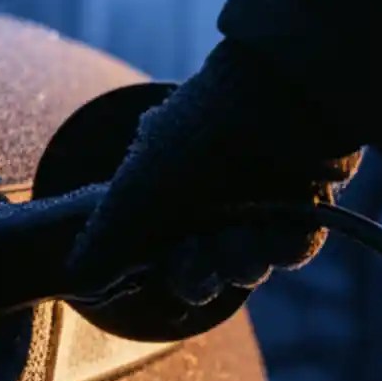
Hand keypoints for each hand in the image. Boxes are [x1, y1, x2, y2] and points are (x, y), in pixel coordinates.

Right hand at [67, 40, 363, 307]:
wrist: (277, 99)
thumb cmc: (196, 136)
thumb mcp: (137, 190)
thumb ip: (106, 240)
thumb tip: (78, 281)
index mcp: (169, 196)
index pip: (158, 256)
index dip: (158, 270)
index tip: (153, 267)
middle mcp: (212, 203)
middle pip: (202, 272)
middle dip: (195, 275)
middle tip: (195, 254)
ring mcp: (258, 205)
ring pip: (246, 267)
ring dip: (238, 262)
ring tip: (237, 236)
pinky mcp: (303, 206)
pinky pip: (291, 251)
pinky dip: (281, 248)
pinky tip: (274, 230)